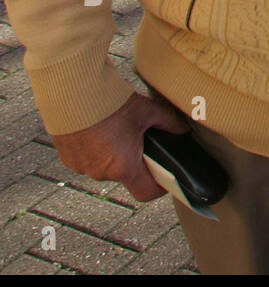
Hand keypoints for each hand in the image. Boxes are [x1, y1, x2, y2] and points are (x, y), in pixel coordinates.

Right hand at [50, 91, 190, 201]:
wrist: (75, 93)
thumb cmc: (112, 104)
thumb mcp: (149, 111)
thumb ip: (170, 123)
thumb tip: (183, 130)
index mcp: (123, 166)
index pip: (145, 193)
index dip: (158, 187)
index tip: (164, 176)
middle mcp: (101, 172)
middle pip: (125, 176)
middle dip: (134, 162)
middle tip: (139, 141)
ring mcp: (82, 167)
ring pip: (105, 168)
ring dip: (113, 157)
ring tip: (117, 133)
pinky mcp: (68, 159)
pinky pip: (88, 161)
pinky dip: (96, 151)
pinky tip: (100, 132)